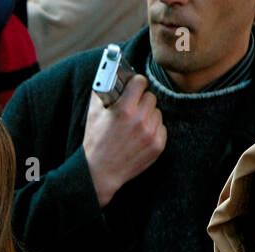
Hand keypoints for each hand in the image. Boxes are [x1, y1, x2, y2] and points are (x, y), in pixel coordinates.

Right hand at [81, 75, 166, 207]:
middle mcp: (140, 120)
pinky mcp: (158, 145)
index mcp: (124, 109)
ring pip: (157, 112)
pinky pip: (161, 128)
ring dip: (148, 115)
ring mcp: (150, 133)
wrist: (99, 173)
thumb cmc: (95, 142)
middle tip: (132, 109)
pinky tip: (140, 137)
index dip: (135, 84)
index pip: (140, 82)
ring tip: (134, 126)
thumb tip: (110, 75)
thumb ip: (102, 92)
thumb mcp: (93, 115)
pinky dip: (153, 130)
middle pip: (151, 97)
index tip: (134, 87)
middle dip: (141, 101)